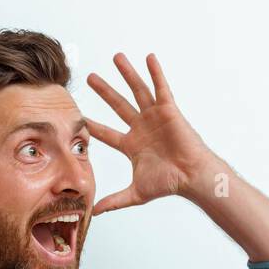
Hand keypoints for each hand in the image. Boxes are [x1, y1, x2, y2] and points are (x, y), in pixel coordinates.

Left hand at [84, 53, 218, 214]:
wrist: (190, 176)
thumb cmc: (168, 183)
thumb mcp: (136, 192)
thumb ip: (115, 200)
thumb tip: (96, 212)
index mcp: (132, 145)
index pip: (106, 133)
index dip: (92, 126)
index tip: (77, 117)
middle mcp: (141, 127)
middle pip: (118, 105)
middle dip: (104, 91)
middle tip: (89, 77)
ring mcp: (154, 117)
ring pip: (137, 91)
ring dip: (127, 73)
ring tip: (115, 57)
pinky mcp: (169, 110)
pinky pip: (161, 87)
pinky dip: (156, 72)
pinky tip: (149, 57)